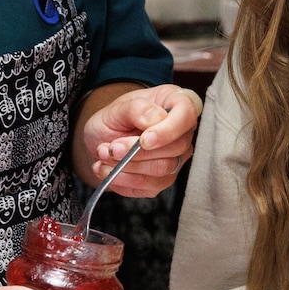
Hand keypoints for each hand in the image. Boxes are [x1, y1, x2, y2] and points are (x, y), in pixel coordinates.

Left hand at [78, 84, 199, 198]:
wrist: (101, 141)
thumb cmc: (115, 119)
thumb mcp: (118, 107)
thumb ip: (137, 108)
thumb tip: (155, 119)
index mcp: (176, 103)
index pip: (187, 115)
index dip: (168, 130)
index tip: (144, 139)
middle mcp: (182, 133)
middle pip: (176, 147)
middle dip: (137, 151)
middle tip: (112, 147)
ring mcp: (175, 158)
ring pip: (161, 169)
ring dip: (127, 165)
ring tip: (104, 155)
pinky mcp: (163, 180)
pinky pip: (148, 186)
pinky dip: (122, 179)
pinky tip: (106, 168)